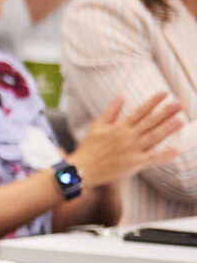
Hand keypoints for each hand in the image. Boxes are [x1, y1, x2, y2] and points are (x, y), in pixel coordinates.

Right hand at [68, 92, 186, 188]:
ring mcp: (132, 150)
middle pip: (150, 122)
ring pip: (153, 137)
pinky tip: (176, 151)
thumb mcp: (97, 126)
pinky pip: (151, 159)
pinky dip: (163, 156)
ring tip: (181, 120)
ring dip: (167, 129)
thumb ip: (110, 112)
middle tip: (180, 103)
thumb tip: (120, 96)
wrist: (82, 169)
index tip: (165, 93)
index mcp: (119, 127)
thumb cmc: (89, 148)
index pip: (140, 111)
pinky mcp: (133, 164)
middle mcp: (128, 137)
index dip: (153, 102)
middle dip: (166, 112)